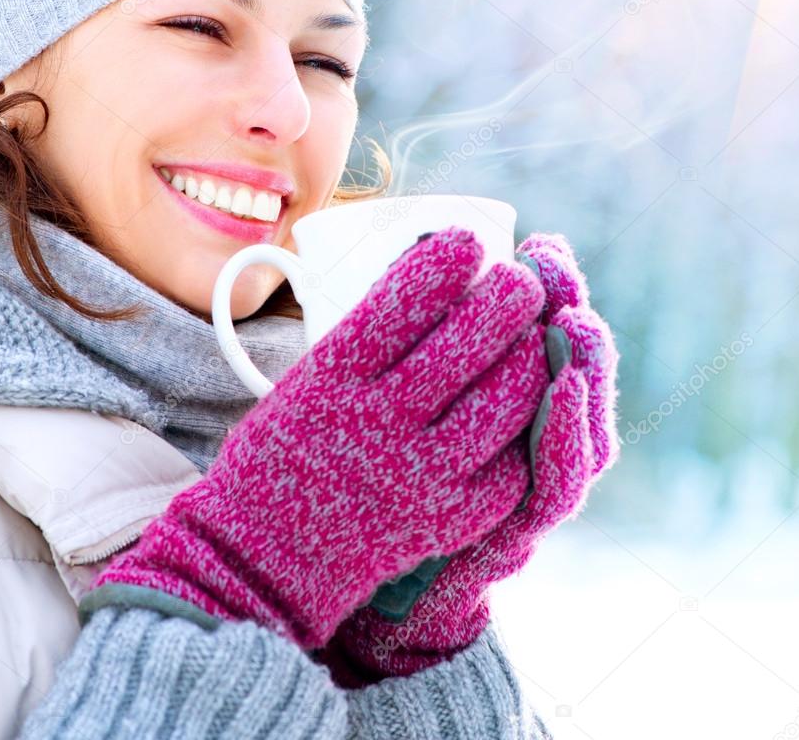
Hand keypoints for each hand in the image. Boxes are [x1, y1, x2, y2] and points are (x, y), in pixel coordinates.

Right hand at [87, 226, 547, 650]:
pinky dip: (527, 429)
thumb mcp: (308, 378)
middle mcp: (372, 424)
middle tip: (523, 280)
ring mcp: (413, 477)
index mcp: (330, 379)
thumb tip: (434, 269)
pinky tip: (526, 404)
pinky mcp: (444, 521)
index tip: (470, 242)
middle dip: (507, 300)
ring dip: (529, 359)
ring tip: (534, 336)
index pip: (400, 303)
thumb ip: (366, 332)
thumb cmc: (288, 448)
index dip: (445, 263)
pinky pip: (509, 468)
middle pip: (464, 346)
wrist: (264, 555)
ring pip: (502, 404)